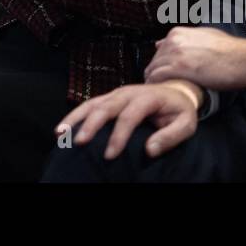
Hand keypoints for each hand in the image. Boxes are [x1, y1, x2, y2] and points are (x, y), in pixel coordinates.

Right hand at [57, 81, 199, 159]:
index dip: (119, 135)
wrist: (175, 90)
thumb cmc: (179, 111)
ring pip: (92, 103)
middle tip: (79, 142)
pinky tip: (62, 128)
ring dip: (75, 117)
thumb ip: (171, 137)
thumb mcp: (186, 124)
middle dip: (91, 125)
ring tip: (60, 133)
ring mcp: (116, 93)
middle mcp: (127, 92)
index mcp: (147, 97)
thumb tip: (150, 150)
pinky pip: (89, 104)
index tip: (110, 155)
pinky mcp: (109, 98)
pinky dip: (74, 115)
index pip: (130, 116)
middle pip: (105, 107)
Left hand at [143, 27, 245, 91]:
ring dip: (154, 81)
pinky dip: (157, 85)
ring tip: (161, 92)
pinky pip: (157, 77)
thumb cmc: (230, 51)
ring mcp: (175, 53)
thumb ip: (185, 40)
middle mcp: (173, 40)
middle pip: (154, 60)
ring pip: (153, 69)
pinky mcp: (179, 67)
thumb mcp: (205, 37)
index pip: (158, 51)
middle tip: (160, 87)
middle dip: (156, 73)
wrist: (243, 59)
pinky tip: (164, 93)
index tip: (162, 75)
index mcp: (178, 33)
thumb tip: (167, 42)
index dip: (160, 65)